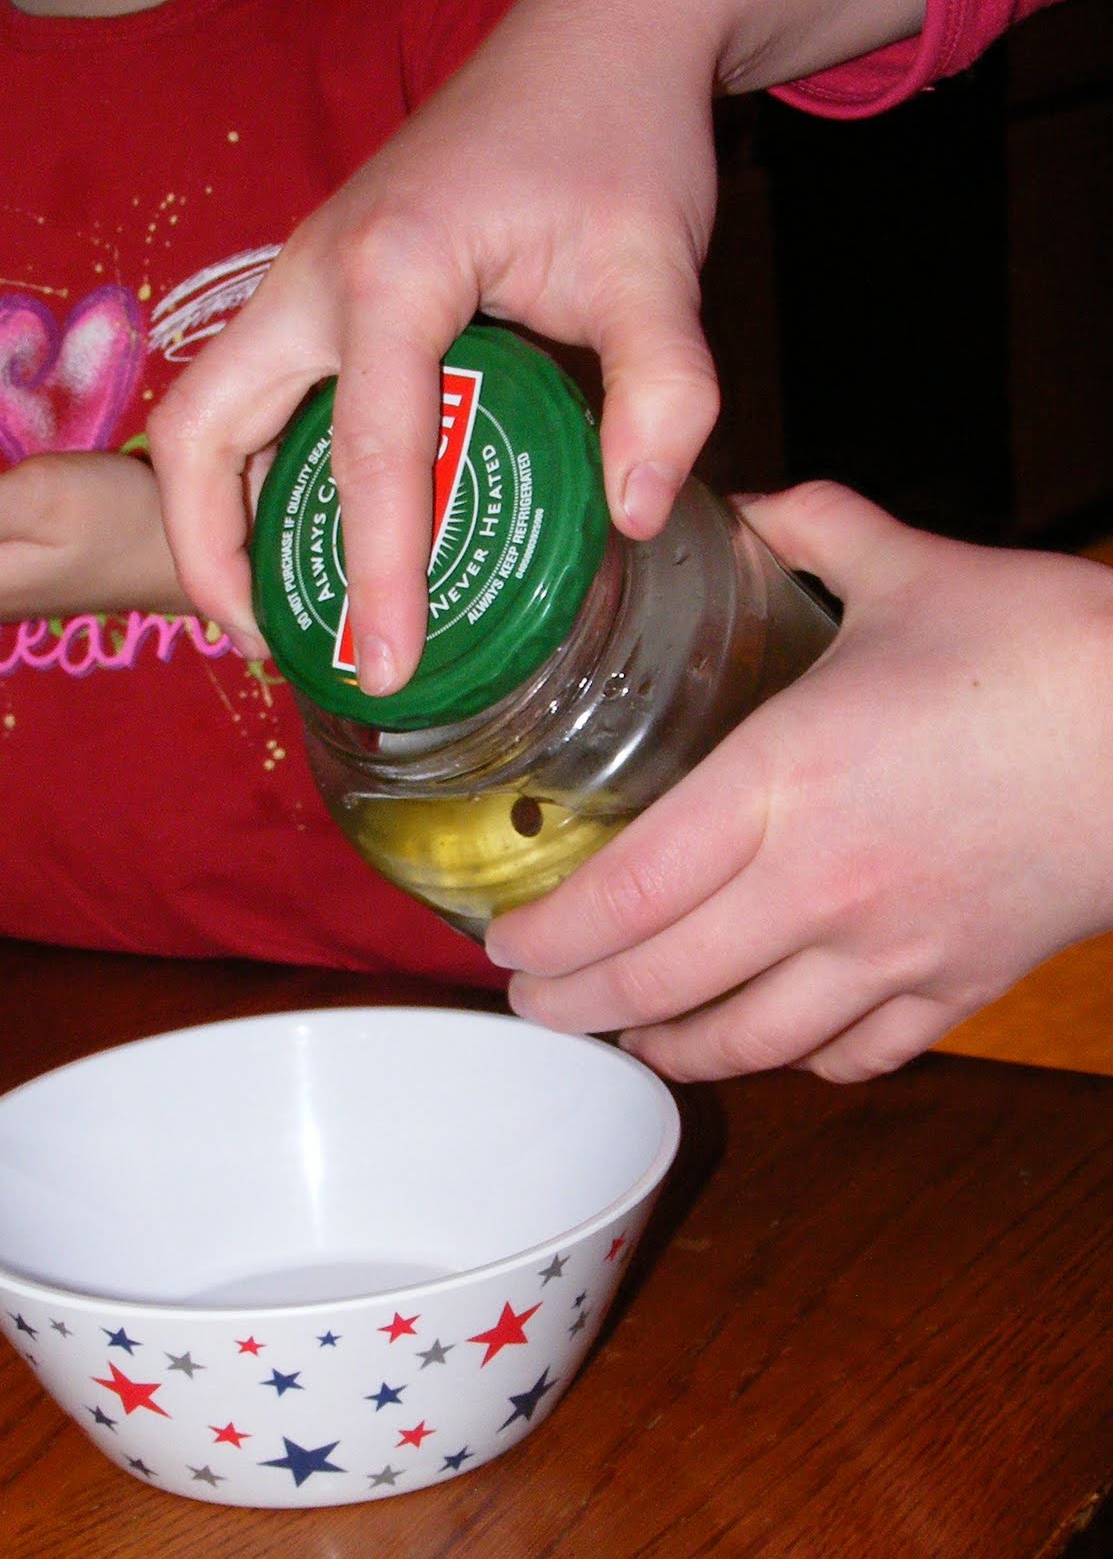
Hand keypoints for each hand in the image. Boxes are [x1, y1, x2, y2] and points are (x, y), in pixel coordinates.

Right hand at [147, 0, 723, 687]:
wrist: (584, 49)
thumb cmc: (613, 142)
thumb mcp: (657, 263)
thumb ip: (663, 387)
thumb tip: (634, 513)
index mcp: (391, 269)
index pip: (368, 452)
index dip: (374, 573)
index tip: (386, 667)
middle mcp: (313, 276)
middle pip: (201, 432)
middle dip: (213, 554)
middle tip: (274, 648)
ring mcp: (300, 282)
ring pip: (204, 416)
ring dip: (215, 521)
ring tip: (274, 614)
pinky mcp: (315, 296)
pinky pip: (247, 400)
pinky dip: (251, 480)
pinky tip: (306, 539)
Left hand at [486, 483, 1112, 1083]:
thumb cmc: (1052, 654)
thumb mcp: (914, 572)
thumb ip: (813, 529)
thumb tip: (749, 500)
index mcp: (789, 780)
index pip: (633, 887)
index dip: (554, 933)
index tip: (506, 944)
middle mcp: (823, 883)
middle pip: (664, 979)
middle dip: (579, 1004)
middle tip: (534, 1006)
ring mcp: (892, 950)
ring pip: (752, 1037)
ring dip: (672, 1047)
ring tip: (626, 1037)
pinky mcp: (957, 985)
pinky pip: (856, 1053)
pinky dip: (797, 1058)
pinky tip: (768, 1040)